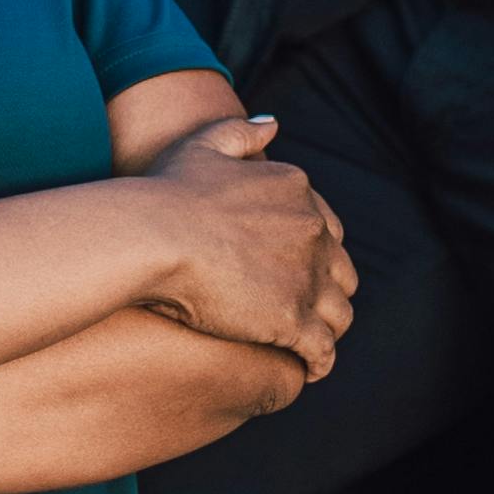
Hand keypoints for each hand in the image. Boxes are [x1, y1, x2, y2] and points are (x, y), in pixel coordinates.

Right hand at [137, 108, 356, 382]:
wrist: (152, 236)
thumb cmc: (166, 192)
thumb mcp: (205, 144)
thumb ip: (243, 132)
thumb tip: (273, 124)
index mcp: (297, 191)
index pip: (328, 229)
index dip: (316, 254)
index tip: (297, 272)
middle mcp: (313, 231)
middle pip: (341, 271)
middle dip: (329, 292)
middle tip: (306, 312)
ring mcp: (307, 276)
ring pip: (339, 312)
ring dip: (329, 328)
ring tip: (310, 344)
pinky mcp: (293, 319)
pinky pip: (323, 349)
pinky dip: (321, 362)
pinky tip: (311, 369)